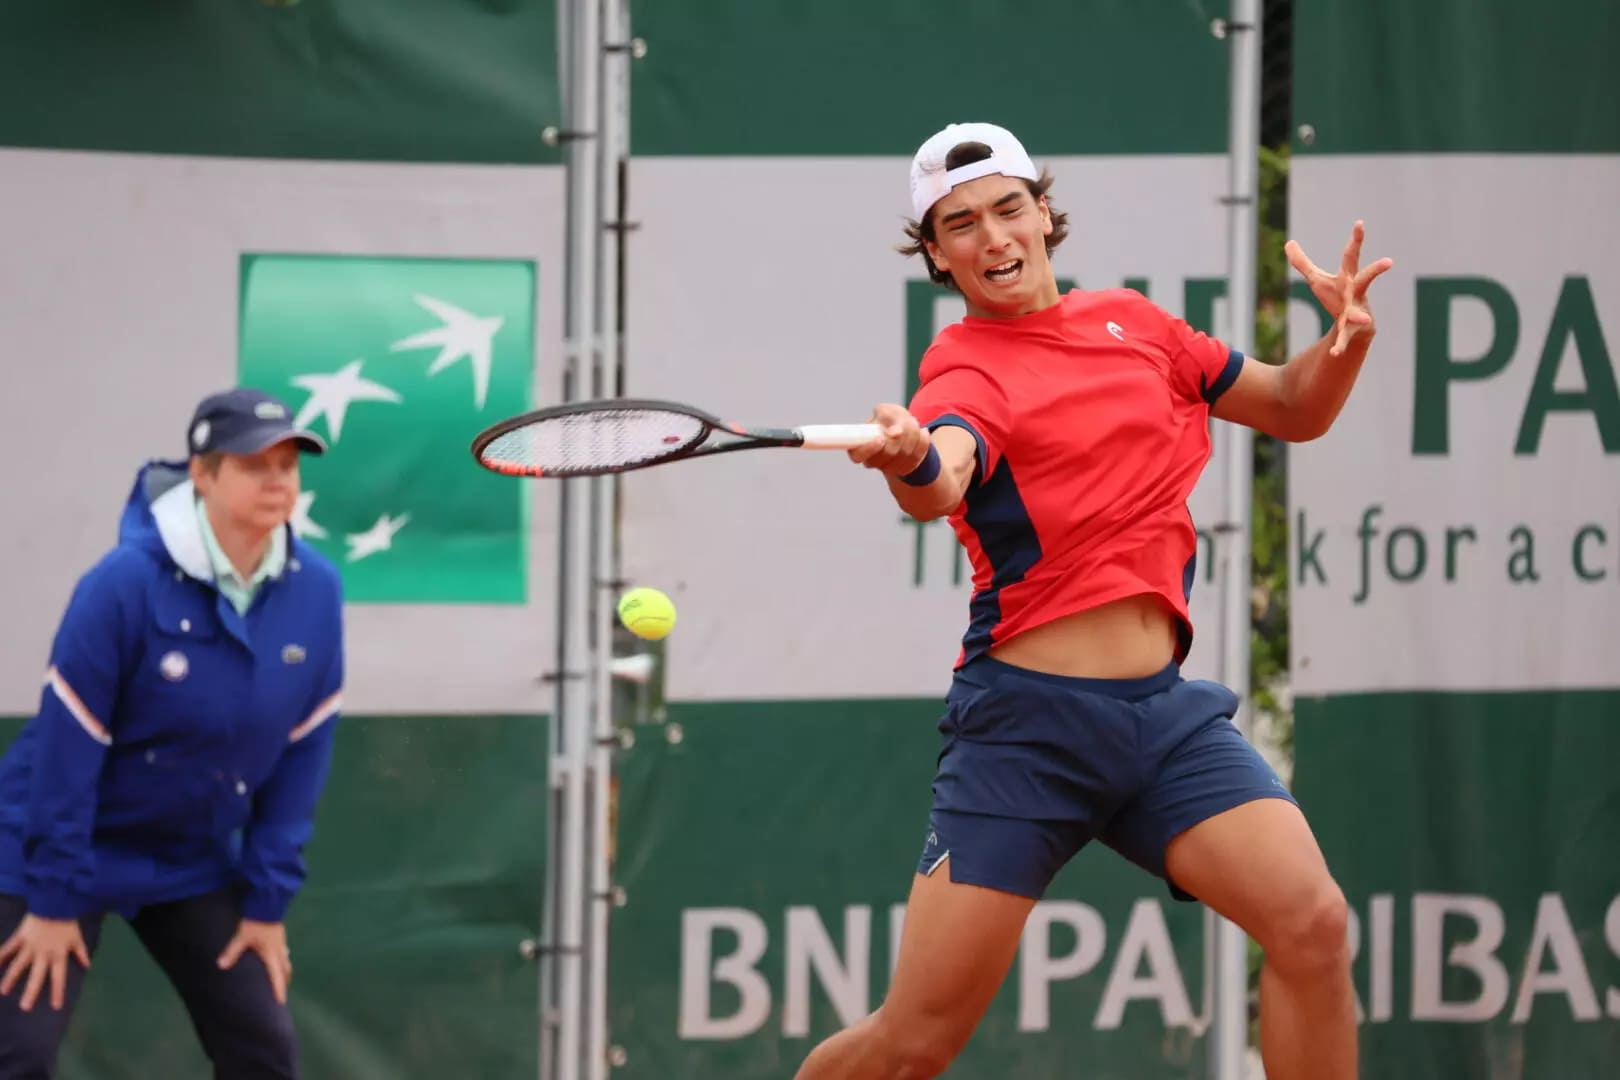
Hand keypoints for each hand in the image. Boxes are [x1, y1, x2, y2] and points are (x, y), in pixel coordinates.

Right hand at [0, 913, 91, 1011]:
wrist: (56, 901)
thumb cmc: (67, 921)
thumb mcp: (77, 937)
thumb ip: (81, 952)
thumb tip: (88, 965)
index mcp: (59, 954)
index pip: (59, 976)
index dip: (58, 991)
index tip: (55, 1007)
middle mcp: (43, 953)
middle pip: (37, 975)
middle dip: (31, 992)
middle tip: (25, 1007)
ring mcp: (30, 946)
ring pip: (19, 964)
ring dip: (11, 978)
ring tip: (3, 991)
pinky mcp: (20, 937)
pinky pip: (8, 947)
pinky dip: (0, 955)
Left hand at [217, 919, 292, 1003]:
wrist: (269, 903)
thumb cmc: (257, 922)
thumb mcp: (242, 937)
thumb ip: (232, 951)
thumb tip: (220, 966)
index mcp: (271, 954)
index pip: (277, 976)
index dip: (279, 990)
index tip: (280, 1003)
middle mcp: (279, 951)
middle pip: (286, 970)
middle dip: (283, 982)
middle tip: (280, 993)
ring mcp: (281, 943)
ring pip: (286, 961)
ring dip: (283, 972)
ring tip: (279, 978)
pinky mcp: (280, 936)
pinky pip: (283, 953)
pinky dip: (281, 960)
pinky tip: (276, 958)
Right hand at [848, 404, 931, 476]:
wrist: (904, 428)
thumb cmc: (889, 417)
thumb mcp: (885, 410)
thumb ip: (886, 417)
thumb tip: (895, 432)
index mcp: (859, 446)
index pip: (858, 455)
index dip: (869, 448)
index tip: (881, 438)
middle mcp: (872, 460)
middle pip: (888, 453)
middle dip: (900, 435)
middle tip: (902, 424)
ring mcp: (888, 468)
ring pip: (905, 454)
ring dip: (912, 435)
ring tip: (911, 423)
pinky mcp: (904, 469)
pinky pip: (918, 456)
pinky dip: (922, 441)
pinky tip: (922, 433)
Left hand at [1285, 220, 1394, 356]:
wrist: (1354, 326)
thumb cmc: (1336, 297)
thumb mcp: (1316, 280)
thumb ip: (1302, 263)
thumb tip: (1288, 243)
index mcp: (1347, 279)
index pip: (1351, 256)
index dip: (1356, 239)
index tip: (1360, 223)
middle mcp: (1356, 293)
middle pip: (1366, 278)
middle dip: (1376, 270)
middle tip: (1389, 261)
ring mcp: (1356, 312)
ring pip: (1360, 313)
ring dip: (1360, 316)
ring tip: (1365, 319)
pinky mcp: (1351, 331)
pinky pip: (1344, 339)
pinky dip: (1339, 346)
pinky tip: (1333, 354)